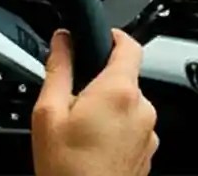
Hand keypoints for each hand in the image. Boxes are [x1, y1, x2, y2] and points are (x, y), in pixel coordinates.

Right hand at [32, 29, 157, 175]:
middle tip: (71, 99)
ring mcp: (148, 134)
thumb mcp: (48, 111)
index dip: (112, 35)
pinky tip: (90, 147)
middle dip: (98, 83)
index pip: (129, 44)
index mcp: (120, 91)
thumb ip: (58, 68)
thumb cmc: (67, 169)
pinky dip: (113, 130)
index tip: (97, 37)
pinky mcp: (147, 154)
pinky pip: (131, 129)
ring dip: (106, 109)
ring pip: (127, 105)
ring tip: (78, 130)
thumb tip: (62, 40)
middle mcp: (142, 110)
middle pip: (124, 78)